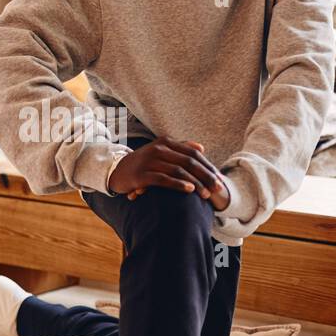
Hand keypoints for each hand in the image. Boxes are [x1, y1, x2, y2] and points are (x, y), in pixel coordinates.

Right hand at [108, 137, 228, 205]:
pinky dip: (178, 184)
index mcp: (166, 142)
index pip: (193, 153)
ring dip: (196, 183)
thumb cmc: (143, 163)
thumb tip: (201, 147)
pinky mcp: (142, 174)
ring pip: (179, 171)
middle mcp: (159, 148)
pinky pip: (164, 179)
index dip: (208, 166)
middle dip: (206, 176)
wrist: (116, 170)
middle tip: (218, 189)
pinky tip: (189, 190)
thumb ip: (181, 147)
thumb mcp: (160, 151)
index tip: (219, 179)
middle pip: (189, 162)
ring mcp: (150, 160)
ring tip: (206, 194)